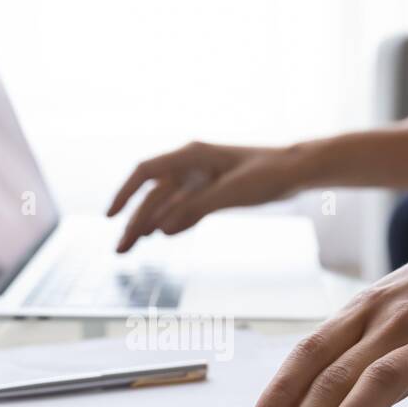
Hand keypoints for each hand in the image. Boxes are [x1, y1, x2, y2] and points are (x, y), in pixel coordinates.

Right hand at [107, 141, 304, 252]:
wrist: (296, 171)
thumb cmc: (267, 174)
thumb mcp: (231, 192)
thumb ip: (195, 209)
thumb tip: (160, 229)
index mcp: (191, 155)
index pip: (146, 173)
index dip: (125, 194)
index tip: (110, 217)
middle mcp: (191, 166)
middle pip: (153, 196)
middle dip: (134, 222)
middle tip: (119, 251)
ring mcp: (201, 180)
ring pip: (167, 205)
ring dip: (149, 226)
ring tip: (130, 248)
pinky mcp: (212, 193)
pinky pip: (185, 210)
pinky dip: (172, 223)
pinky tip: (160, 237)